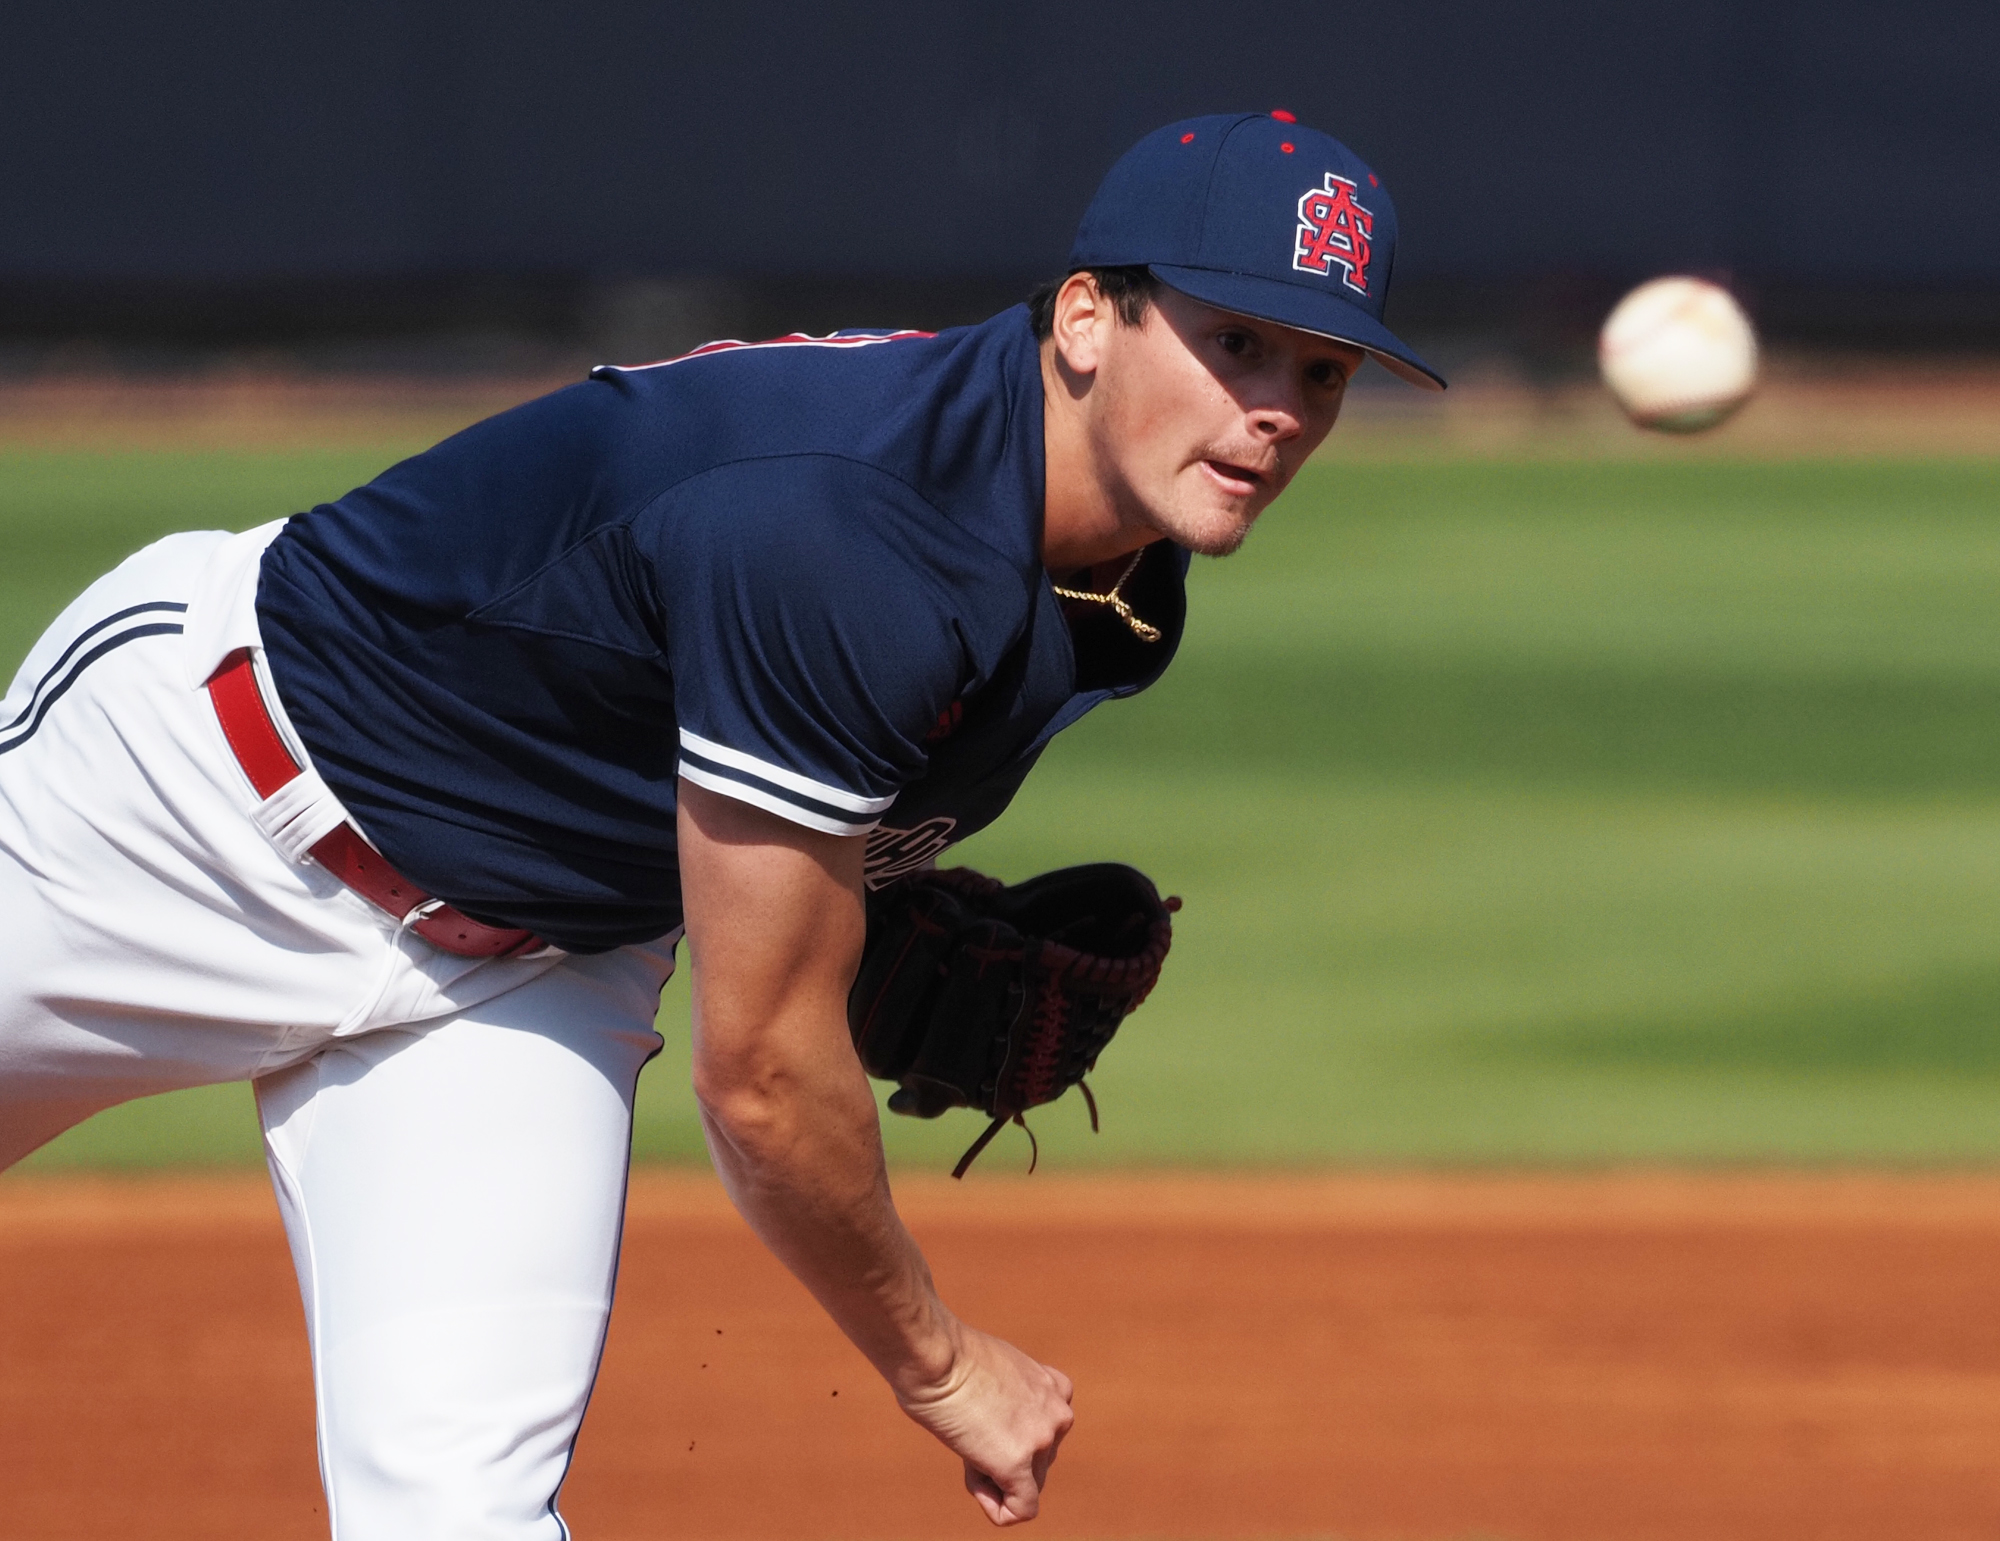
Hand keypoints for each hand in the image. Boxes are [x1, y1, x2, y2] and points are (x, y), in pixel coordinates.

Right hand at [896, 1323, 1075, 1525]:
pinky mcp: (1017, 1464)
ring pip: (1025, 1487)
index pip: (1043, 1434)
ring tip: (965, 1443)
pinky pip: (1020, 1510)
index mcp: (1056, 1388)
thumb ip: (1012, 1402)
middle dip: (1001, 1459)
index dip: (1009, 1436)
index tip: (982, 1416)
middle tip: (968, 1432)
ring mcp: (1041, 1440)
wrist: (935, 1355)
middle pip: (1036, 1463)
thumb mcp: (998, 1373)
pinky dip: (998, 1509)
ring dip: (992, 1478)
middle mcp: (1058, 1414)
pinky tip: (974, 1480)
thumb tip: (999, 1430)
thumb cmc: (949, 1359)